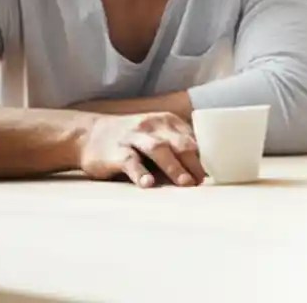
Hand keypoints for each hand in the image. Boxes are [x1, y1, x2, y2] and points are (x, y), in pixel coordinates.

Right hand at [76, 112, 205, 187]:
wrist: (88, 134)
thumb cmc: (132, 140)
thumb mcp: (157, 135)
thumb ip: (177, 147)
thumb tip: (205, 171)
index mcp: (168, 122)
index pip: (192, 139)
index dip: (205, 157)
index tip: (218, 173)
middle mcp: (153, 127)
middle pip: (179, 144)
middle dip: (194, 162)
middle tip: (204, 181)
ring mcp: (134, 138)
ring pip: (158, 150)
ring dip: (174, 167)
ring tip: (186, 183)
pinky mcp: (115, 152)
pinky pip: (130, 162)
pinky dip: (140, 173)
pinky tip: (148, 184)